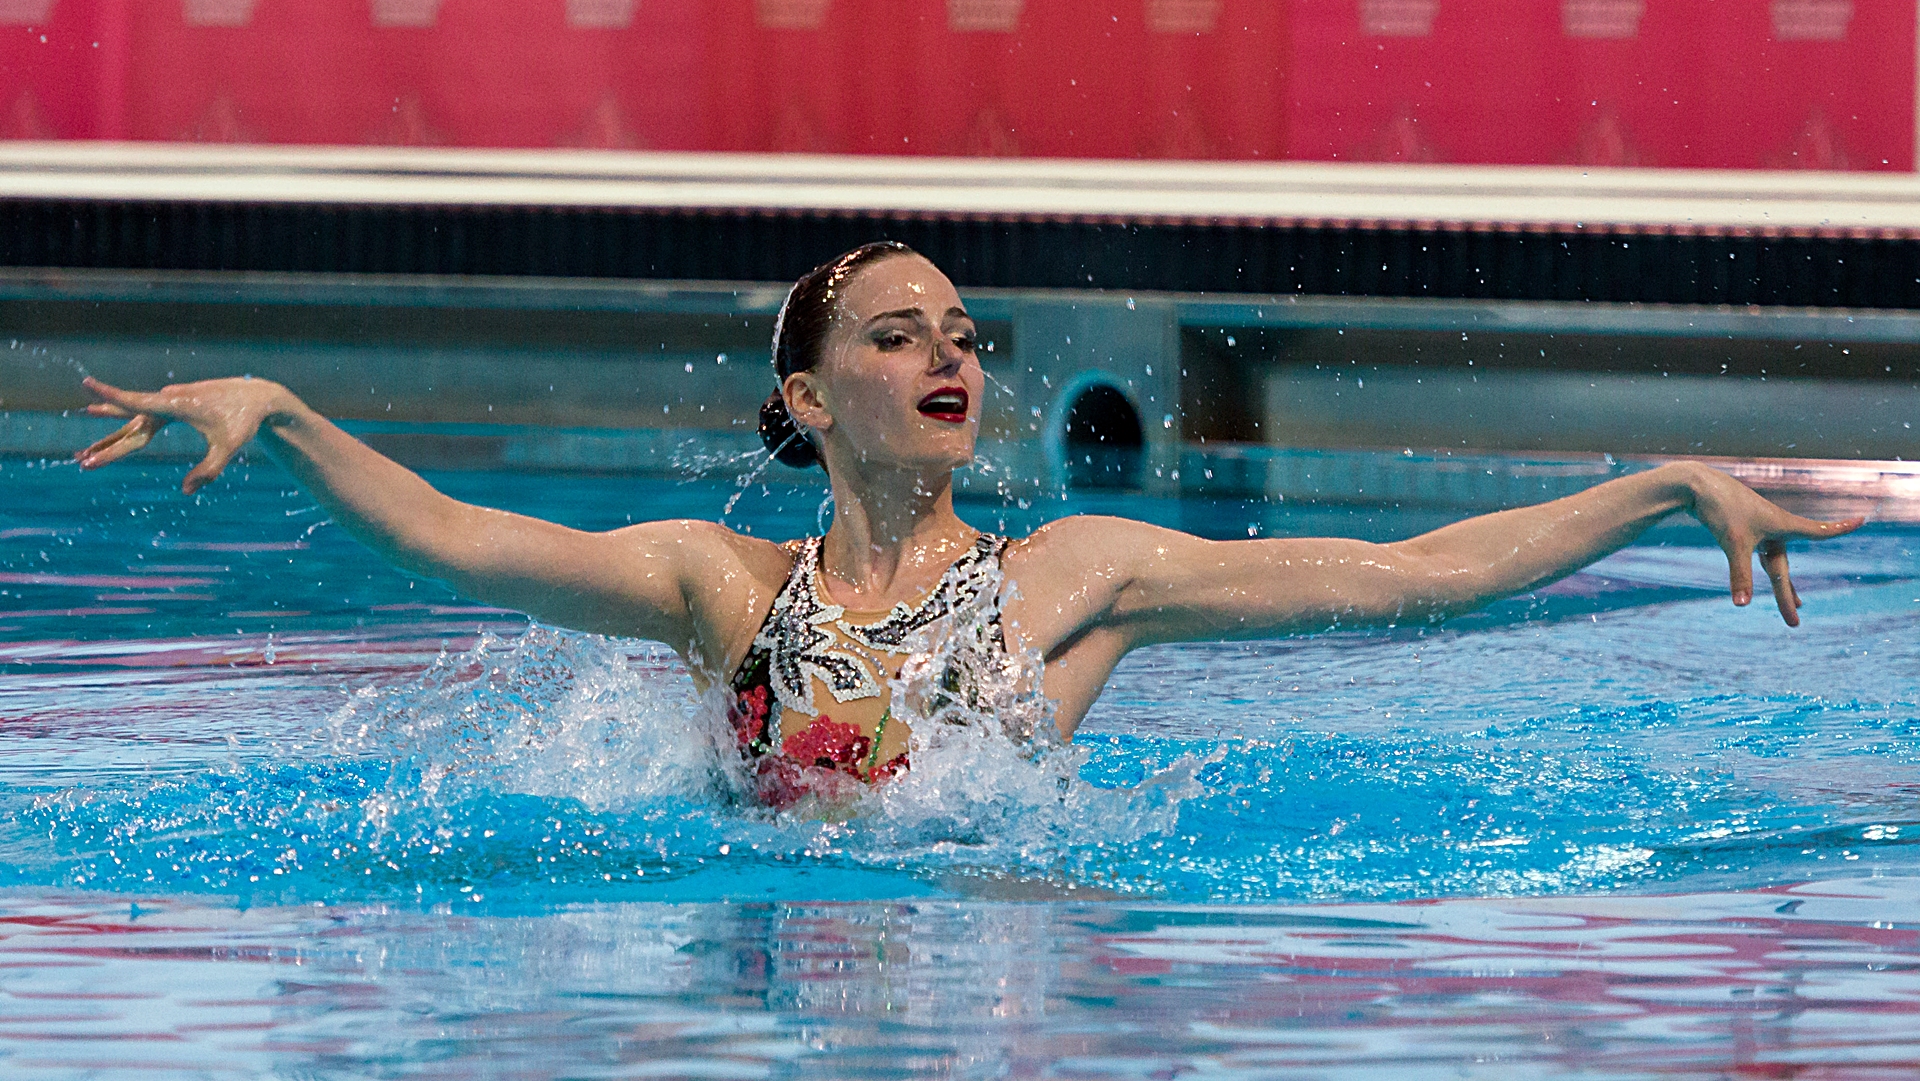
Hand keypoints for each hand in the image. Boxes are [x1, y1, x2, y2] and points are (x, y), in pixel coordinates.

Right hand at [74, 376, 284, 494]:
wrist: (256, 397)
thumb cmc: (242, 421)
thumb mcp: (228, 447)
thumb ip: (209, 470)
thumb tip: (184, 491)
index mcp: (176, 404)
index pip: (136, 402)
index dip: (110, 397)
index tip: (86, 384)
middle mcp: (168, 399)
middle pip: (129, 423)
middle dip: (106, 445)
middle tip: (81, 462)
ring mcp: (169, 401)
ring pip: (133, 420)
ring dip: (110, 437)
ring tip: (84, 453)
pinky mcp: (174, 404)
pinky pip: (143, 416)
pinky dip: (124, 424)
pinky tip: (104, 419)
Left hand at [1678, 462, 1862, 625]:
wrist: (1698, 486)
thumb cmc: (1721, 510)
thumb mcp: (1733, 543)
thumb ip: (1740, 574)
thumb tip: (1742, 606)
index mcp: (1783, 525)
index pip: (1817, 531)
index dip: (1840, 528)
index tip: (1862, 519)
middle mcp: (1775, 529)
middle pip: (1783, 569)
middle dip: (1787, 596)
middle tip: (1794, 624)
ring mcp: (1759, 530)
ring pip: (1774, 564)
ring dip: (1781, 585)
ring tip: (1797, 605)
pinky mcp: (1744, 530)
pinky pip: (1760, 555)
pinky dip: (1765, 568)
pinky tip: (1767, 570)